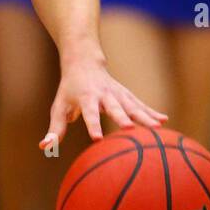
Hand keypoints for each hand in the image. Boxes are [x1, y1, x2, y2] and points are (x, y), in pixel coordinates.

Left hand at [40, 52, 167, 145]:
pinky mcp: (126, 95)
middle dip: (123, 118)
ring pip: (133, 105)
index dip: (93, 125)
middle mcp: (104, 95)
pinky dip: (152, 112)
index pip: (89, 113)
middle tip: (131, 129)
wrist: (84, 63)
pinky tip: (164, 121)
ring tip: (157, 128)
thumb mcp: (59, 107)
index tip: (98, 139)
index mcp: (86, 98)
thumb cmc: (69, 90)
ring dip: (145, 116)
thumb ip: (55, 129)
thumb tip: (44, 147)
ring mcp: (118, 93)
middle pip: (115, 107)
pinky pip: (141, 104)